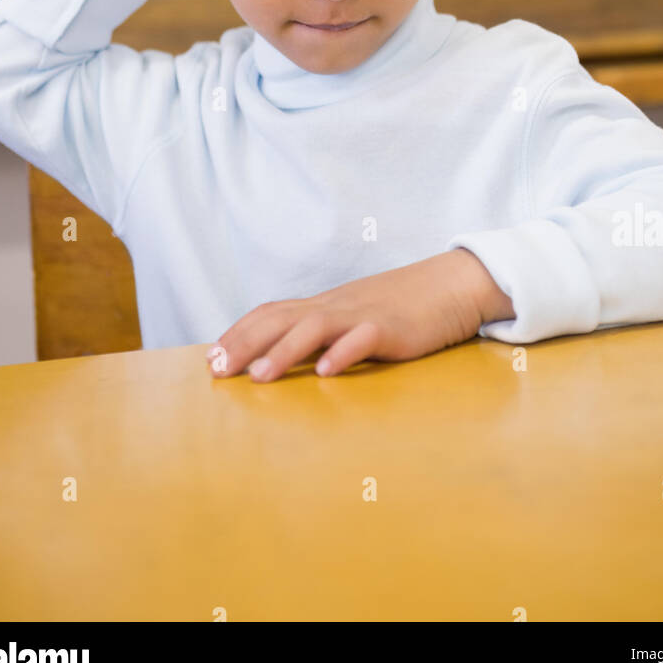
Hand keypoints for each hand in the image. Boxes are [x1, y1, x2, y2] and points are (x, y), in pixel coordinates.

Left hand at [205, 248, 505, 381]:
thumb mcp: (355, 316)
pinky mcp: (392, 328)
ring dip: (283, 351)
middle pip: (281, 318)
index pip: (271, 313)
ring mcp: (363, 315)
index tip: (210, 358)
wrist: (451, 285)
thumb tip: (287, 355)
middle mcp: (336, 307)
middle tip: (217, 370)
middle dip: (244, 343)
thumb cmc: (402, 306)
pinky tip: (326, 372)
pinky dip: (342, 353)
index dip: (238, 333)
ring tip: (259, 377)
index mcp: (325, 306)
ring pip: (314, 326)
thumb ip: (325, 332)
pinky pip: (364, 338)